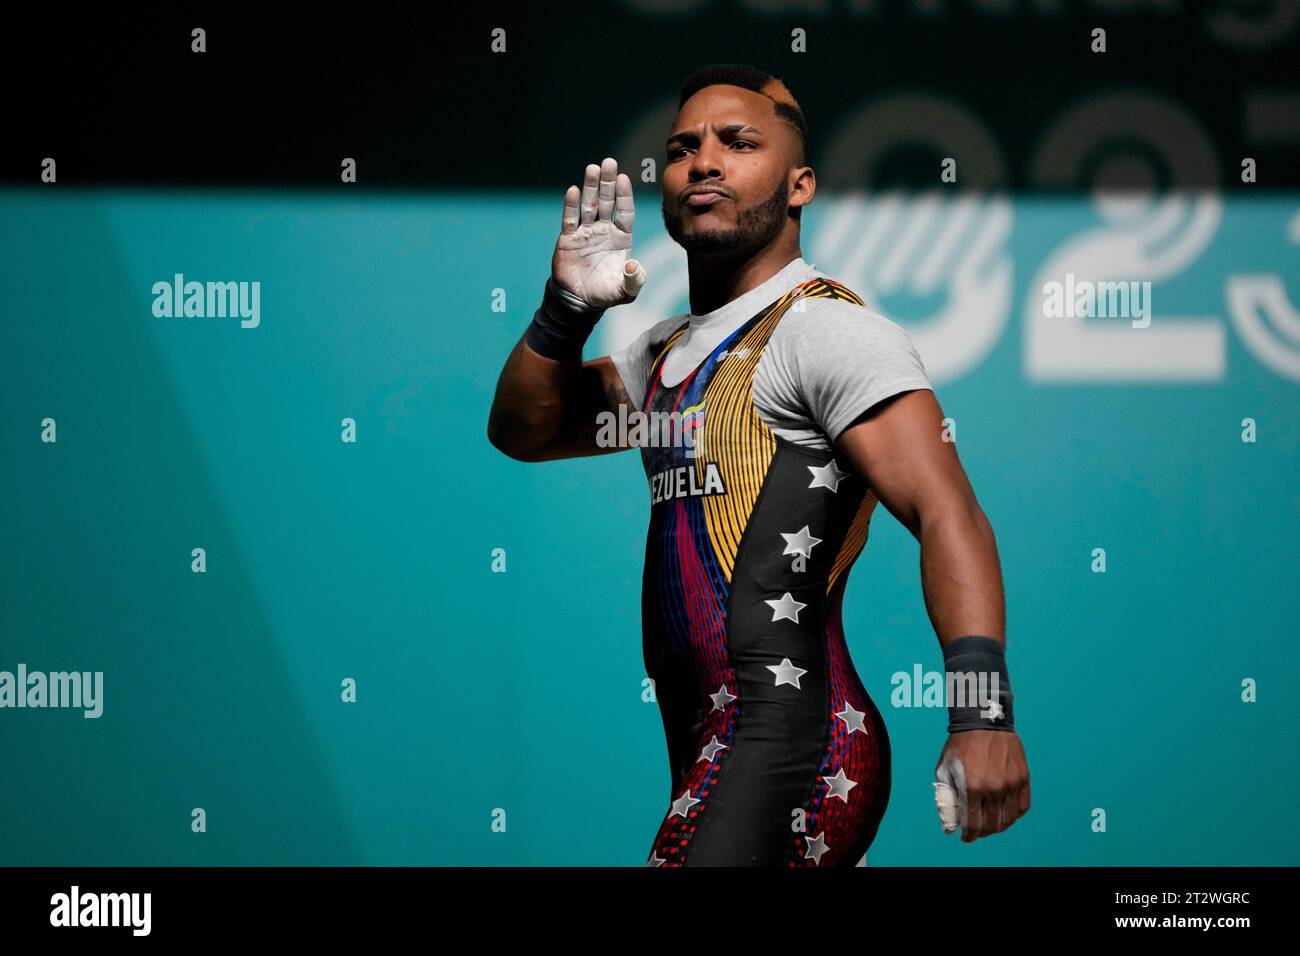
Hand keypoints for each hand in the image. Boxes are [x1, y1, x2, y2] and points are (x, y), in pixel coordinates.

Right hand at [552, 156, 645, 308]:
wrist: (579, 301)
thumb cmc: (605, 294)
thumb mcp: (625, 291)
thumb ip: (633, 280)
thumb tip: (634, 266)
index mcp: (621, 238)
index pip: (625, 212)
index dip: (624, 196)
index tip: (624, 178)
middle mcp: (604, 230)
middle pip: (607, 202)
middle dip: (608, 183)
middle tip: (608, 162)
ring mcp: (586, 232)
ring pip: (589, 205)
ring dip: (590, 187)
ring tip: (592, 168)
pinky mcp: (568, 238)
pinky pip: (570, 219)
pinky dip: (571, 205)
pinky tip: (573, 190)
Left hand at [934, 730, 1029, 842]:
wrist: (982, 721)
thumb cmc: (960, 746)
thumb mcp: (944, 770)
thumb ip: (947, 799)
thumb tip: (950, 826)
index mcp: (972, 786)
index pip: (973, 824)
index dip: (969, 835)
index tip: (965, 837)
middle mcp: (994, 788)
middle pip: (992, 825)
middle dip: (982, 833)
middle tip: (977, 831)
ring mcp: (1011, 783)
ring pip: (1008, 819)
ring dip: (998, 826)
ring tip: (990, 824)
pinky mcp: (1023, 777)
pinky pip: (1023, 807)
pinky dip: (1014, 815)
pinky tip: (1005, 813)